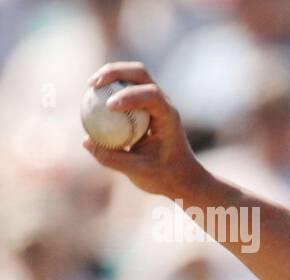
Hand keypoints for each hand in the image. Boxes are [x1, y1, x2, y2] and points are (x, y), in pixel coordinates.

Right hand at [82, 62, 207, 197]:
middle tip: (93, 83)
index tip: (109, 106)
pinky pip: (127, 89)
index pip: (152, 96)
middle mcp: (164, 104)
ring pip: (134, 76)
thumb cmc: (165, 176)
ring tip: (91, 84)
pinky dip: (111, 87)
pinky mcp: (146, 106)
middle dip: (116, 72)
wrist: (182, 177)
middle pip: (141, 74)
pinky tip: (93, 95)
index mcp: (169, 118)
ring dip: (112, 74)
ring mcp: (156, 102)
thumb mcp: (139, 173)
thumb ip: (113, 158)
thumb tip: (86, 140)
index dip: (129, 95)